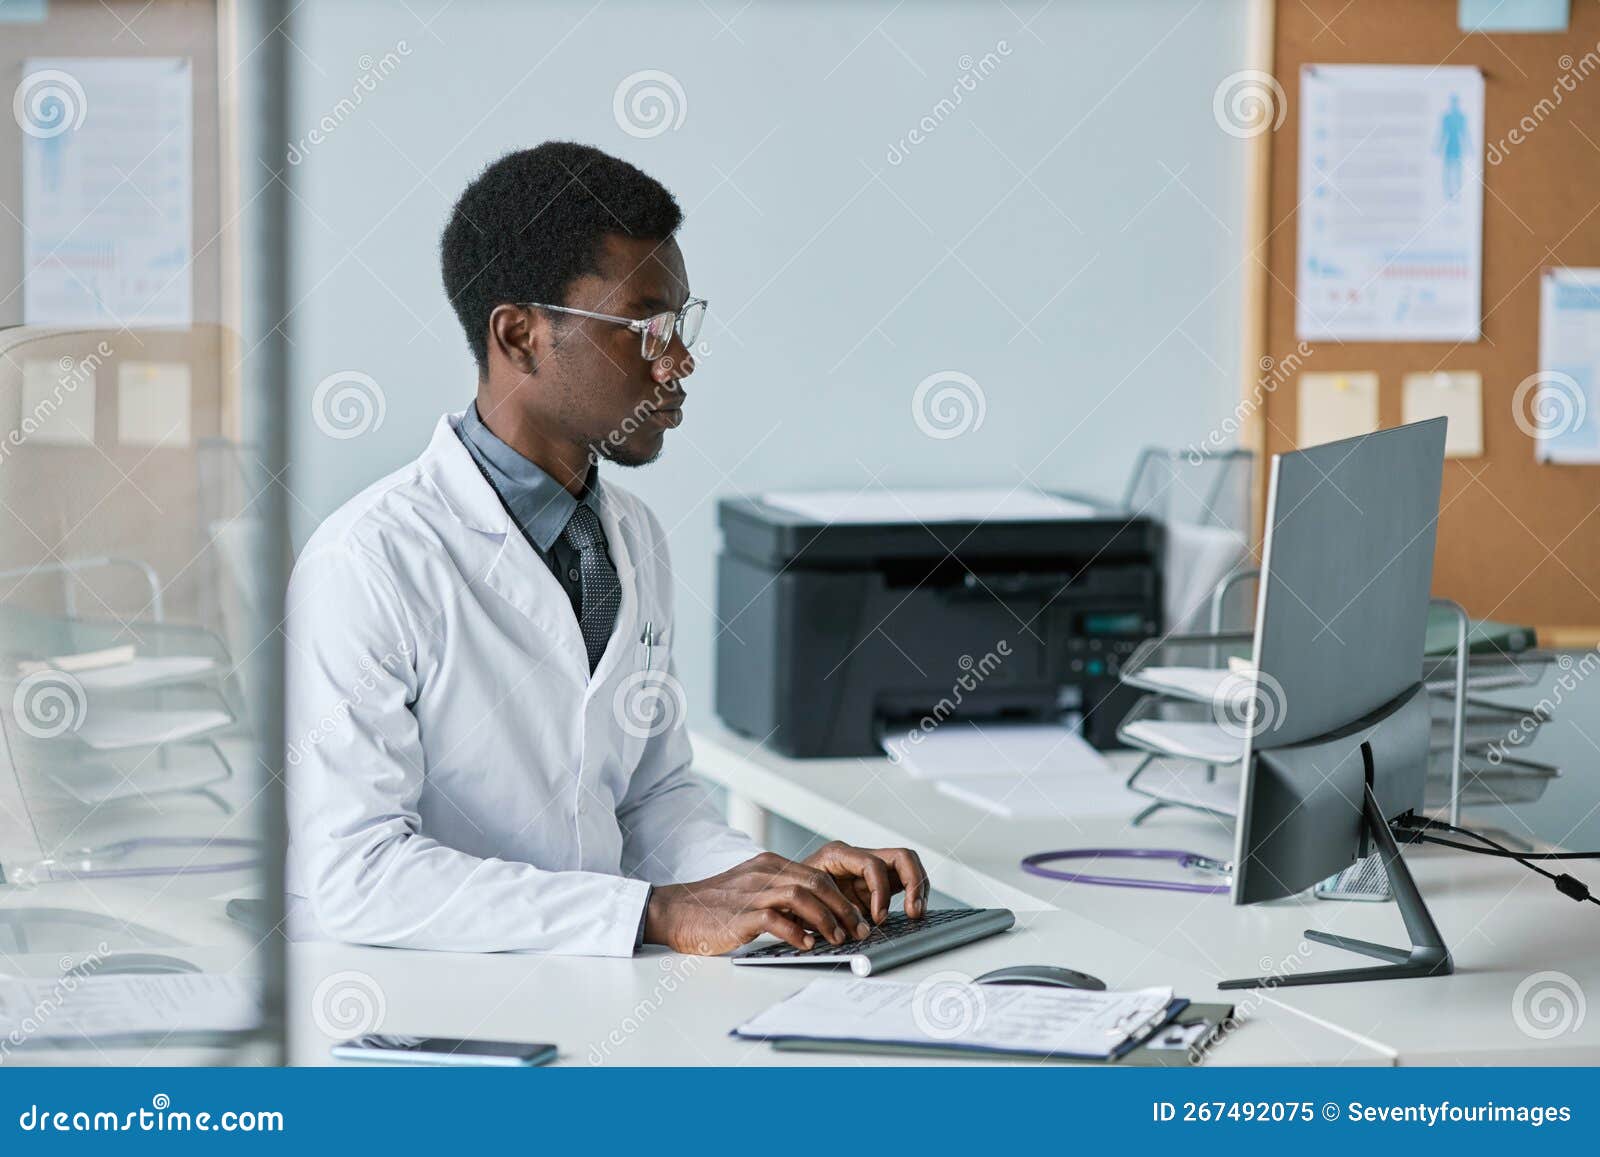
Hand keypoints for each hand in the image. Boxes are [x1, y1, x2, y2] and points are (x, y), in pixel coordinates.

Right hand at [643, 852, 873, 954]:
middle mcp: (763, 874)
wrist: (672, 910)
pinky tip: (806, 945)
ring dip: (826, 919)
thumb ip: (778, 896)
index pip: (817, 874)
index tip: (856, 918)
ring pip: (801, 896)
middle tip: (858, 930)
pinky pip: (775, 919)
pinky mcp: (739, 915)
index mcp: (768, 865)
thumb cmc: (712, 906)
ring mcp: (751, 893)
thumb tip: (812, 917)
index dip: (842, 896)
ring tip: (838, 938)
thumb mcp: (750, 890)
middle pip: (816, 882)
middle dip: (843, 908)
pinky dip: (796, 932)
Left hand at [802, 841, 928, 922]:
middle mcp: (857, 858)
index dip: (880, 889)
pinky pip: (903, 883)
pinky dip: (912, 896)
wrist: (784, 897)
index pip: (872, 864)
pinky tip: (910, 914)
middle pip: (901, 857)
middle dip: (914, 882)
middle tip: (914, 910)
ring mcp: (869, 870)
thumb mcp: (805, 903)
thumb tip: (858, 928)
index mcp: (837, 855)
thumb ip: (831, 912)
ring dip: (918, 888)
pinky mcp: (876, 884)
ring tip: (916, 913)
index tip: (878, 916)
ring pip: (907, 866)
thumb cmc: (790, 897)